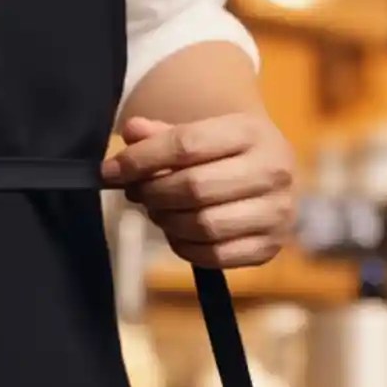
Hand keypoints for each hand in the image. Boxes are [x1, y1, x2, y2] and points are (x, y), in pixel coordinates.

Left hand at [102, 114, 295, 268]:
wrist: (271, 176)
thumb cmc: (225, 153)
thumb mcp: (199, 132)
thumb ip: (161, 133)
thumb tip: (131, 132)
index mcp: (252, 131)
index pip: (186, 145)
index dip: (140, 159)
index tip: (110, 171)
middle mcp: (273, 170)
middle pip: (193, 187)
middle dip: (153, 193)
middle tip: (137, 193)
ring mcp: (276, 212)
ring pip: (203, 224)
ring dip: (166, 221)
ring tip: (157, 210)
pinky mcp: (270, 247)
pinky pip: (214, 255)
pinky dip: (184, 247)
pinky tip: (176, 232)